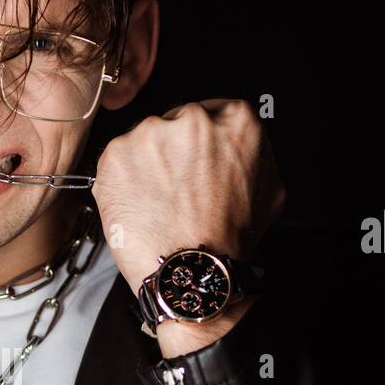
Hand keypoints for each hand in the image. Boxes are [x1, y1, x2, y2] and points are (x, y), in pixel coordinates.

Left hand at [92, 99, 284, 352]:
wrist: (188, 272)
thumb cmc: (227, 239)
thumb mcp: (269, 192)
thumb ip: (255, 156)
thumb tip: (241, 148)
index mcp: (236, 120)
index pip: (215, 112)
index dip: (202, 141)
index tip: (196, 157)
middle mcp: (191, 119)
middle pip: (176, 122)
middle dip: (173, 150)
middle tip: (177, 187)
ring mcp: (149, 134)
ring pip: (144, 141)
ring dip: (146, 164)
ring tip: (158, 202)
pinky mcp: (115, 154)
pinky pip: (116, 161)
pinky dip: (121, 180)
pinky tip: (138, 204)